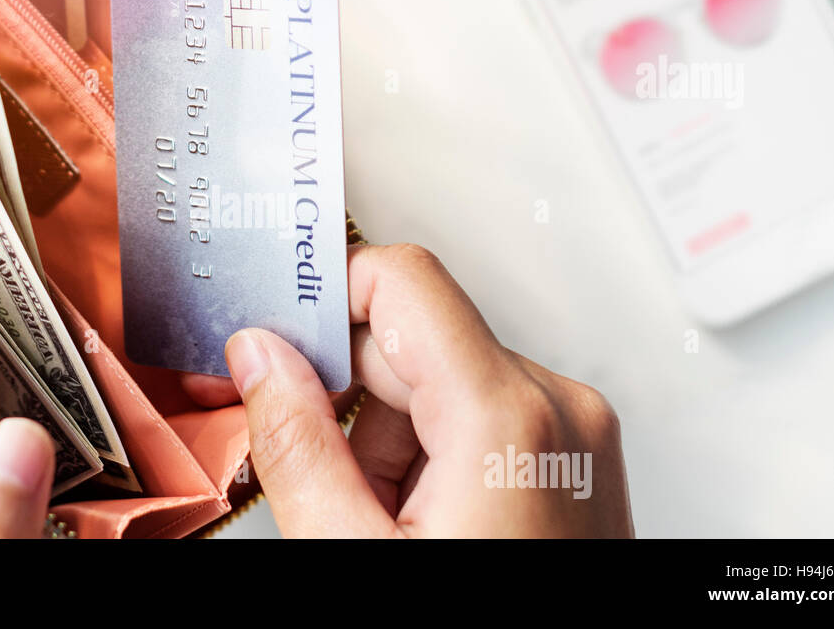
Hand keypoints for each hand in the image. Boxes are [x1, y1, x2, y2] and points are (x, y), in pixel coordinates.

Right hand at [185, 244, 633, 537]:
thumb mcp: (355, 552)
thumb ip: (298, 441)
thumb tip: (261, 356)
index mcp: (506, 416)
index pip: (402, 282)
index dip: (325, 297)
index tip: (273, 331)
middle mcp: (556, 407)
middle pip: (413, 338)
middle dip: (348, 396)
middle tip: (321, 471)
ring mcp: (572, 432)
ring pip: (439, 380)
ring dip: (387, 439)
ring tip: (381, 521)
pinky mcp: (571, 455)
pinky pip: (474, 416)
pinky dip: (427, 456)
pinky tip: (417, 521)